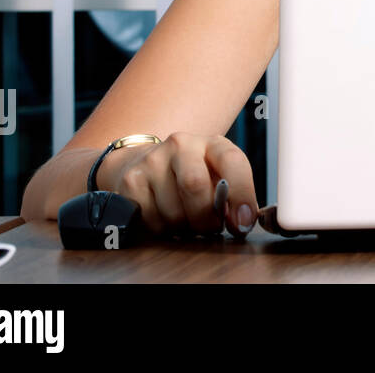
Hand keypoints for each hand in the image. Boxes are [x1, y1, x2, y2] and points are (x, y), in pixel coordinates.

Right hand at [101, 132, 257, 239]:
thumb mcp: (218, 176)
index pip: (232, 161)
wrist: (145, 163)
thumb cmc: (192, 175)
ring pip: (173, 211)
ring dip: (184, 228)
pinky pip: (152, 220)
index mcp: (211, 143)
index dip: (241, 194)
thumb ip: (234, 196)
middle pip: (195, 185)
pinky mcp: (131, 181)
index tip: (243, 222)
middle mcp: (181, 145)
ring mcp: (152, 160)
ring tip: (187, 221)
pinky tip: (166, 218)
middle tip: (210, 228)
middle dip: (206, 218)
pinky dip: (164, 229)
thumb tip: (242, 221)